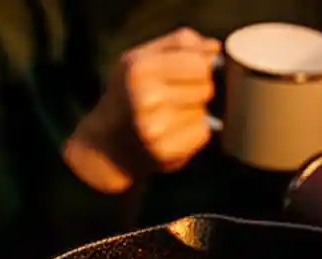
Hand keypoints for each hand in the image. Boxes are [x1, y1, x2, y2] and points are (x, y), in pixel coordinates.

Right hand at [65, 27, 219, 192]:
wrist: (106, 145)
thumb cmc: (127, 95)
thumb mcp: (141, 58)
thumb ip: (178, 43)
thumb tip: (214, 47)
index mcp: (140, 69)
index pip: (199, 64)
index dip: (199, 67)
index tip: (187, 73)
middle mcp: (146, 99)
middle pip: (206, 87)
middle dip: (196, 90)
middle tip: (175, 96)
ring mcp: (156, 128)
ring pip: (204, 111)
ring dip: (194, 112)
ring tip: (171, 114)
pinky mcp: (166, 151)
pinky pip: (202, 133)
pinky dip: (193, 132)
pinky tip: (174, 131)